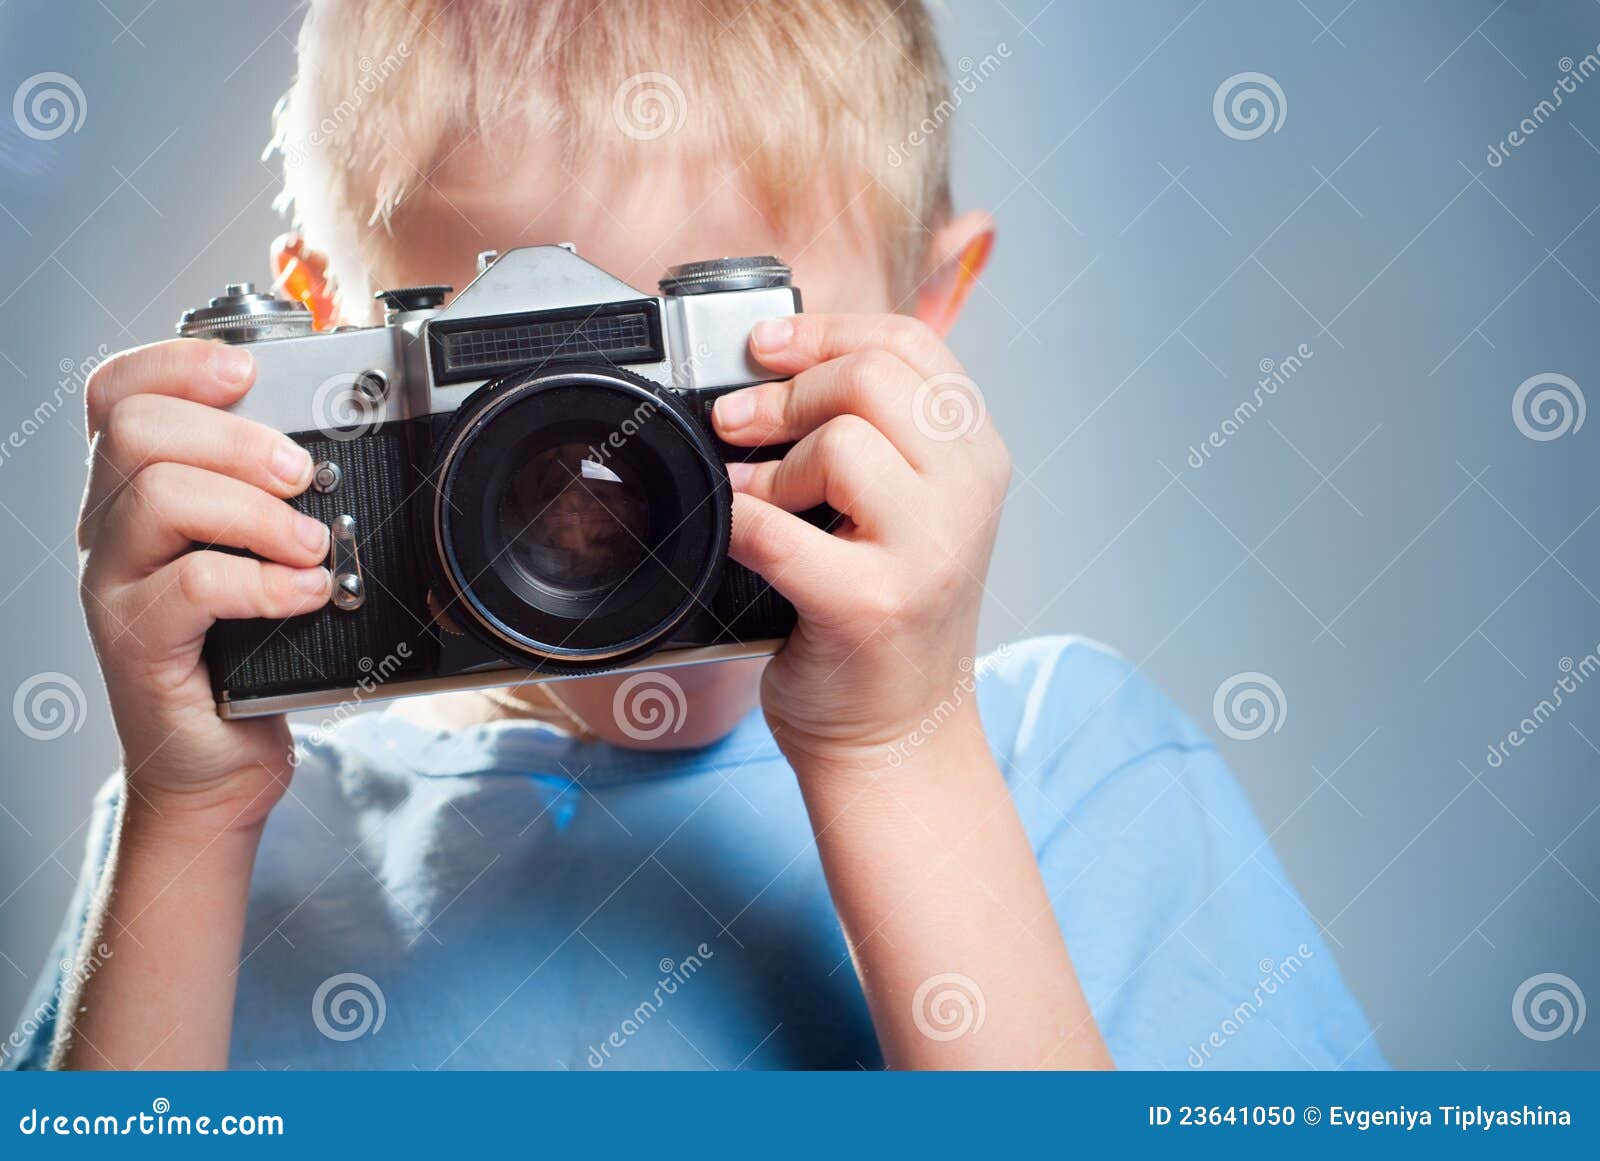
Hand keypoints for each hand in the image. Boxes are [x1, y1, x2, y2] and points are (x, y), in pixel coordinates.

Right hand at [77, 338, 330, 830]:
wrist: (220, 765)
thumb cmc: (248, 653)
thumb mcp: (260, 555)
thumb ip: (272, 494)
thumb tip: (332, 439)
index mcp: (133, 491)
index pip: (116, 394)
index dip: (176, 363)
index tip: (249, 370)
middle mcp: (110, 529)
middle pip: (135, 431)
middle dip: (236, 436)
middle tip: (303, 474)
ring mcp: (115, 586)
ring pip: (160, 496)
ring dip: (255, 510)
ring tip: (313, 544)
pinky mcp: (138, 642)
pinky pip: (192, 584)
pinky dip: (264, 581)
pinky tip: (307, 592)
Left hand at [713, 313, 1009, 774]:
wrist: (898, 736)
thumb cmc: (886, 620)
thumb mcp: (907, 509)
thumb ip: (875, 437)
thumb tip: (773, 366)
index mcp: (976, 457)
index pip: (911, 343)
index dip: (825, 329)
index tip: (764, 345)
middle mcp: (967, 494)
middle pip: (872, 377)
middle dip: (785, 390)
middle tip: (736, 421)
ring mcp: (928, 551)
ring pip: (839, 442)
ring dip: (768, 464)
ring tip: (753, 494)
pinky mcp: (874, 604)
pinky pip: (778, 529)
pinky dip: (738, 521)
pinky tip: (736, 533)